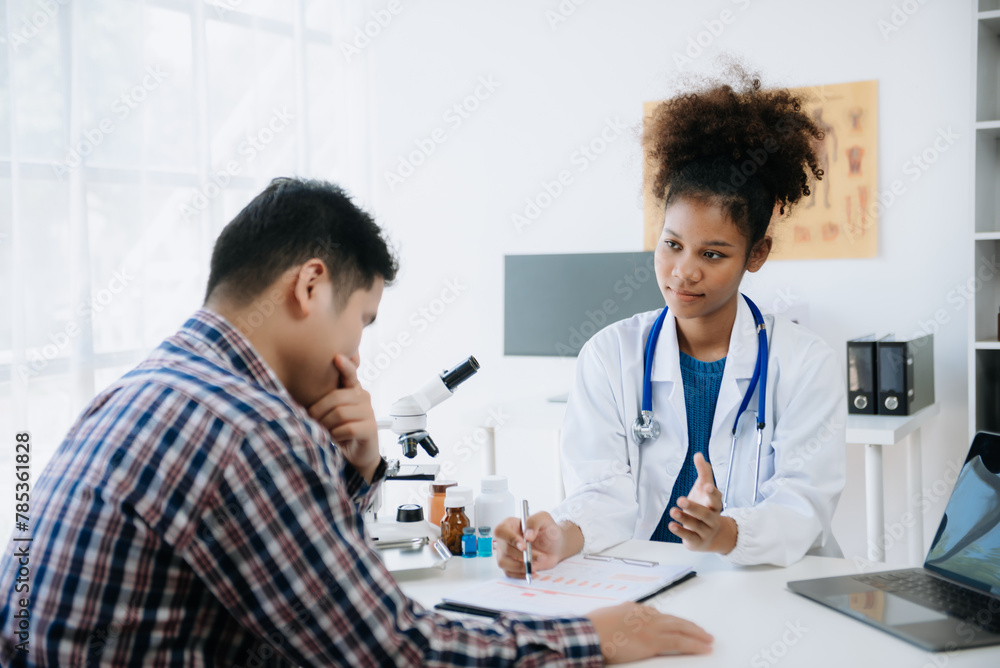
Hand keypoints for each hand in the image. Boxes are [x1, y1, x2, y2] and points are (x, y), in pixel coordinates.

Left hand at [308, 354, 380, 481]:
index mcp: (354, 390)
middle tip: (312, 421)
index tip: (336, 357)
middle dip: (320, 410)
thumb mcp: (332, 412)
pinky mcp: (371, 428)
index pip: (351, 374)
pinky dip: (336, 435)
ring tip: (323, 431)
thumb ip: (325, 400)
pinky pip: (348, 428)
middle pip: (337, 397)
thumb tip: (301, 390)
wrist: (357, 454)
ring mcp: (370, 412)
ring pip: (340, 413)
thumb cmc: (340, 430)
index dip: (345, 366)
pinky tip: (334, 439)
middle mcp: (364, 398)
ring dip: (327, 425)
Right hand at [493, 512, 581, 577]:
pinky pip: (509, 573)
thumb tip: (527, 536)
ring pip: (503, 562)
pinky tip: (532, 571)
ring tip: (535, 566)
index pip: (501, 531)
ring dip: (520, 566)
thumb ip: (534, 521)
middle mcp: (505, 539)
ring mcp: (505, 553)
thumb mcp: (544, 518)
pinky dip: (520, 574)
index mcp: (509, 525)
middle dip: (522, 555)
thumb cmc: (548, 530)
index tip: (524, 546)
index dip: (510, 539)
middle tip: (539, 557)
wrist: (555, 545)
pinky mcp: (510, 565)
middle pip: (504, 549)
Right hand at [586, 602, 712, 662]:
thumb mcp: (609, 616)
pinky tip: (703, 648)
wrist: (590, 633)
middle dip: (691, 627)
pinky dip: (694, 645)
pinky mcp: (652, 641)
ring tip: (709, 640)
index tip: (681, 627)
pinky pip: (679, 642)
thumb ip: (622, 616)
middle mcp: (646, 615)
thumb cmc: (593, 627)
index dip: (673, 623)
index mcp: (635, 609)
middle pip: (675, 620)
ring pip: (682, 629)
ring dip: (698, 635)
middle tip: (704, 633)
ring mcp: (651, 627)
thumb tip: (626, 617)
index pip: (660, 615)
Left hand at [668, 453, 736, 553]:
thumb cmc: (706, 507)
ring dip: (684, 518)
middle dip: (694, 507)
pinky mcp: (696, 541)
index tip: (706, 486)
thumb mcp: (705, 489)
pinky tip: (672, 525)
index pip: (716, 498)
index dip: (712, 493)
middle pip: (705, 514)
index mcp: (715, 505)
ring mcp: (705, 531)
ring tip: (673, 511)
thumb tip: (698, 455)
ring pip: (696, 525)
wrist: (713, 536)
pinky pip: (689, 536)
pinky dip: (681, 531)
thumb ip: (703, 472)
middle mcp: (712, 518)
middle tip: (681, 499)